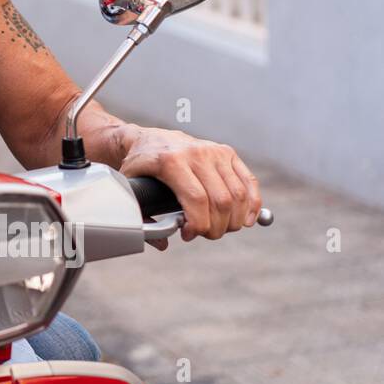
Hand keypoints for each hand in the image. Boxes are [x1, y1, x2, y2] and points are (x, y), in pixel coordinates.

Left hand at [117, 126, 261, 241]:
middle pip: (220, 201)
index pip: (197, 200)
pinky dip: (253, 204)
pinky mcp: (227, 152)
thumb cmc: (139, 166)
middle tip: (205, 234)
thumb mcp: (131, 187)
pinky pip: (249, 181)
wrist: (147, 140)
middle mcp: (196, 153)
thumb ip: (142, 217)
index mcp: (170, 161)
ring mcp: (214, 151)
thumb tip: (163, 243)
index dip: (198, 225)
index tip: (188, 234)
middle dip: (216, 227)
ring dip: (234, 220)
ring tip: (220, 228)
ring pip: (238, 194)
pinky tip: (247, 219)